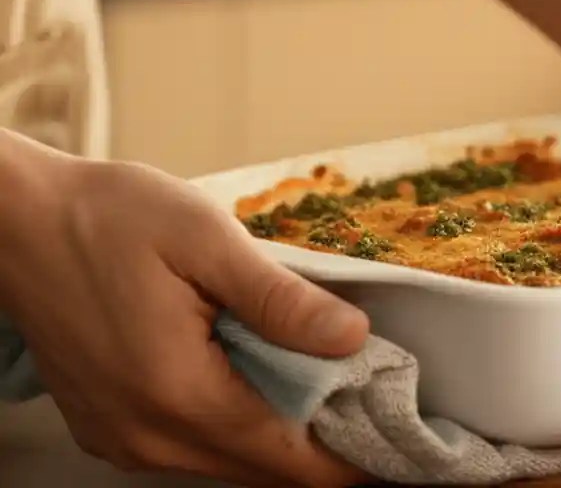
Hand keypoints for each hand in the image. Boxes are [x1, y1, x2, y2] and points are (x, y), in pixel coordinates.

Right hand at [0, 136, 370, 487]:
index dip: (356, 458)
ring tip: (338, 394)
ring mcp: (121, 437)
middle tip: (382, 408)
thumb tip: (352, 338)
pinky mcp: (110, 425)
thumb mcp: (205, 239)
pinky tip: (267, 385)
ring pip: (229, 462)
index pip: (292, 458)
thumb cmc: (108, 216)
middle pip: (265, 469)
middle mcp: (146, 435)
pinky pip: (193, 448)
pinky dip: (239, 427)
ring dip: (285, 438)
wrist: (14, 220)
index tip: (404, 443)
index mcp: (178, 393)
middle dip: (328, 449)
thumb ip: (281, 299)